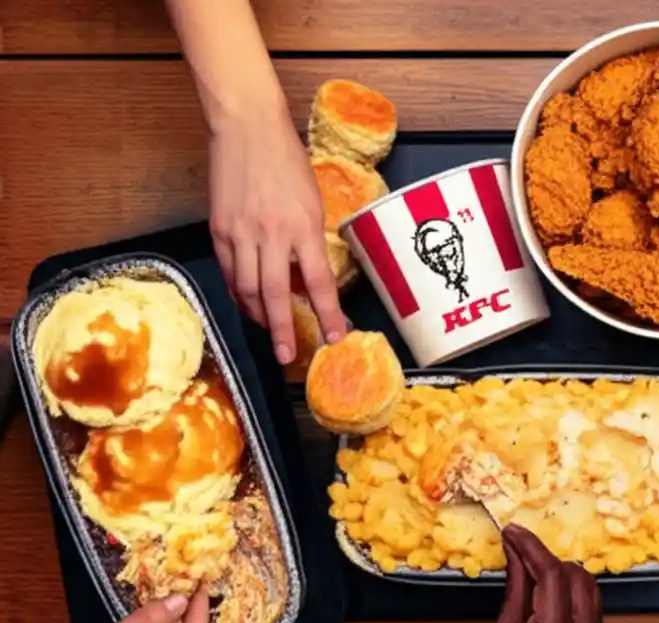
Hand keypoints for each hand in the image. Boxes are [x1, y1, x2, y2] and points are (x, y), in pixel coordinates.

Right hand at [208, 102, 346, 363]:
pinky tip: (248, 303)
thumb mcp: (312, 202)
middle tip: (288, 355)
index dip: (327, 314)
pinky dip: (238, 292)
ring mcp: (240, 232)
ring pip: (246, 289)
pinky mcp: (218, 228)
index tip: (336, 336)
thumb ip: (309, 241)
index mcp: (303, 226)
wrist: (248, 127)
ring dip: (258, 316)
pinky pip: (229, 272)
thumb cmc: (287, 161)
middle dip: (282, 330)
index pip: (318, 282)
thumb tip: (304, 280)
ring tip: (270, 332)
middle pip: (274, 295)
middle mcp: (271, 234)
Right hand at [404, 525, 607, 622]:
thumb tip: (516, 549)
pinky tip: (542, 587)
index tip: (514, 532)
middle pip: (576, 576)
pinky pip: (588, 603)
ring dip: (559, 572)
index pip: (552, 576)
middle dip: (546, 559)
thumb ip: (515, 589)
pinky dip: (567, 589)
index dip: (532, 547)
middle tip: (517, 550)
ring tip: (527, 568)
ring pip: (586, 586)